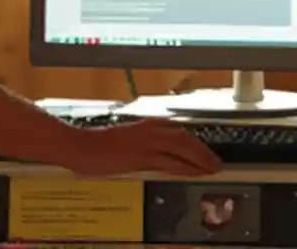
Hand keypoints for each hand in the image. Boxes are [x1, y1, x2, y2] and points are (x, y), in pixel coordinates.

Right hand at [64, 119, 221, 176]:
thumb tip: (152, 154)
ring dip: (201, 158)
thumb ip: (140, 144)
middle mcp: (150, 130)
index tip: (203, 149)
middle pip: (185, 137)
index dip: (193, 141)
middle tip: (215, 161)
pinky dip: (187, 167)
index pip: (177, 130)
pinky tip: (196, 172)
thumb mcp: (124, 140)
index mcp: (146, 124)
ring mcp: (147, 142)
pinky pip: (172, 162)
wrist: (81, 146)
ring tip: (212, 167)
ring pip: (183, 147)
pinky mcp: (143, 156)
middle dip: (203, 150)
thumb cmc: (97, 144)